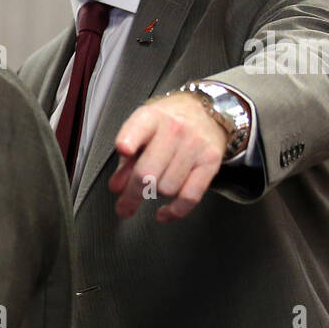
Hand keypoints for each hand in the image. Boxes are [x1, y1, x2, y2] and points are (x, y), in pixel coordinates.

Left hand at [109, 92, 228, 221]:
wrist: (206, 114)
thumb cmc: (168, 125)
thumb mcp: (142, 132)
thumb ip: (126, 160)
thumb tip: (117, 187)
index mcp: (152, 118)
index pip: (139, 127)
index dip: (129, 139)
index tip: (123, 149)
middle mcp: (175, 129)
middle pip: (148, 172)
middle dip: (132, 194)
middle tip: (124, 206)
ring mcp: (195, 145)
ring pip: (167, 188)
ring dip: (155, 194)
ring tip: (153, 187)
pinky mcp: (210, 162)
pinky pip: (190, 196)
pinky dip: (175, 211)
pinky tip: (163, 213)